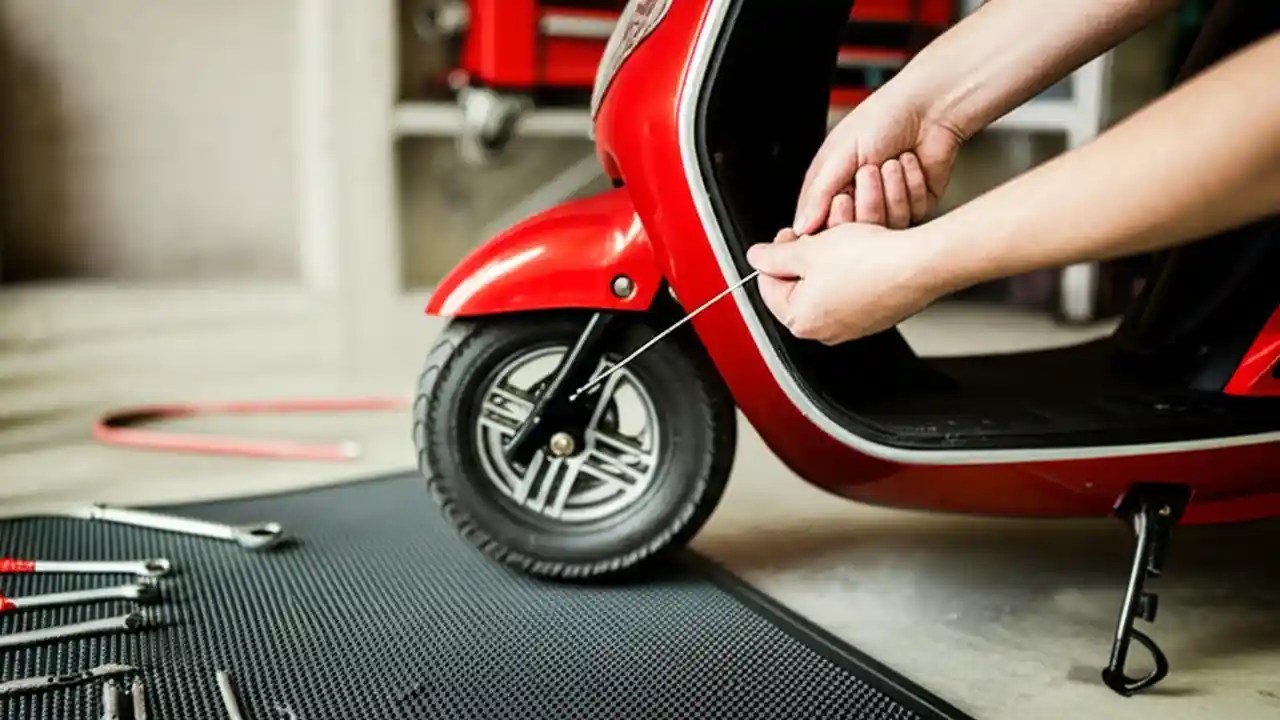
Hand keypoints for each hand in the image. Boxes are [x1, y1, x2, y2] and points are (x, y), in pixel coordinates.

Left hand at [746, 226, 947, 344]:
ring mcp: (850, 328)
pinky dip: (847, 274)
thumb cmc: (869, 259)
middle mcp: (823, 332)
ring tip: (836, 244)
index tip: (787, 237)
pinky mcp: (873, 319)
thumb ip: (773, 255)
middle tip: (811, 238)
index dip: (773, 255)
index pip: (767, 287)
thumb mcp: (808, 249)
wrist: (918, 264)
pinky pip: (849, 294)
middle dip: (800, 261)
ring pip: (823, 291)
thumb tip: (757, 257)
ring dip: (823, 265)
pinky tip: (857, 256)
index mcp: (800, 319)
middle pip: (795, 290)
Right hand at [793, 88, 962, 232]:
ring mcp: (889, 205)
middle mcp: (859, 199)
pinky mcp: (917, 205)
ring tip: (891, 161)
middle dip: (867, 200)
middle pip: (858, 231)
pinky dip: (912, 185)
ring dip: (890, 190)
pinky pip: (912, 215)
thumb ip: (818, 195)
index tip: (841, 199)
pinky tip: (910, 162)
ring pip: (886, 225)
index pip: (825, 226)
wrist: (929, 107)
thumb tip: (800, 229)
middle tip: (868, 171)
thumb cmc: (882, 119)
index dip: (835, 220)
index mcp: (833, 187)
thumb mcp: (839, 155)